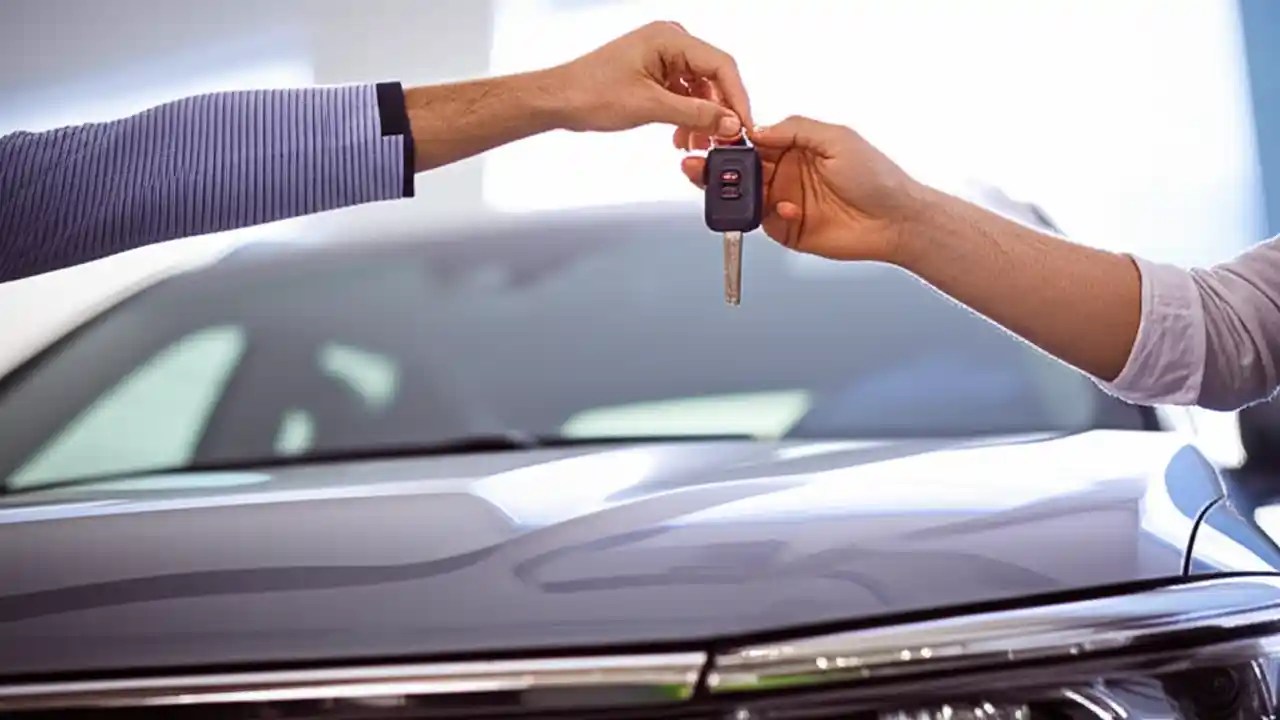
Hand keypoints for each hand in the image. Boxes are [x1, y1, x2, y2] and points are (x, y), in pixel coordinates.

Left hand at [552, 21, 750, 140]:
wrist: (559, 100)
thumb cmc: (590, 92)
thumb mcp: (650, 107)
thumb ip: (695, 114)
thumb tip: (729, 122)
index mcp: (669, 38)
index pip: (721, 65)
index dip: (736, 98)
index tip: (744, 125)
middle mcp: (669, 42)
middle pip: (713, 77)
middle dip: (718, 111)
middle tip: (723, 139)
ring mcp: (661, 56)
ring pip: (698, 88)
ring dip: (701, 117)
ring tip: (697, 143)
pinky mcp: (654, 72)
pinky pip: (682, 93)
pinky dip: (686, 115)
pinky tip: (682, 135)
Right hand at [680, 116, 924, 262]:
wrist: (894, 221)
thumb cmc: (876, 176)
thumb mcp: (836, 138)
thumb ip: (795, 129)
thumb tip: (757, 129)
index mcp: (795, 147)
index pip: (753, 142)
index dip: (731, 141)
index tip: (713, 138)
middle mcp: (786, 174)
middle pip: (741, 170)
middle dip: (717, 169)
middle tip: (697, 166)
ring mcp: (785, 202)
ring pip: (745, 197)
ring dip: (730, 193)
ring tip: (720, 190)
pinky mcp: (788, 229)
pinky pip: (765, 222)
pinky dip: (772, 215)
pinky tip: (790, 209)